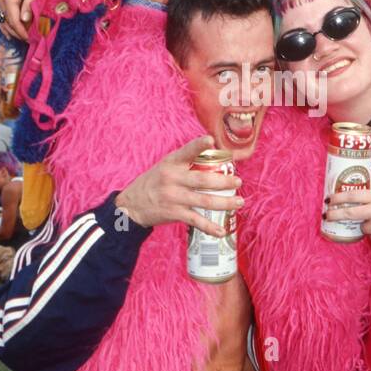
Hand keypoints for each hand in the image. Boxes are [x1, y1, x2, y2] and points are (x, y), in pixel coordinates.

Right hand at [0, 0, 45, 41]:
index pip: (13, 21)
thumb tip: (24, 21)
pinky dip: (7, 24)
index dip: (22, 32)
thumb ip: (29, 5)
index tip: (31, 40)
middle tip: (30, 41)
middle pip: (7, 22)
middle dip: (18, 33)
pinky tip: (13, 32)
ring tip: (24, 38)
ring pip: (3, 20)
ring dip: (12, 30)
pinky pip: (3, 15)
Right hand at [114, 135, 243, 235]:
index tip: (211, 139)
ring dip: (225, 203)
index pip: (187, 151)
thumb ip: (184, 162)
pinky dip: (210, 227)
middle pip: (203, 180)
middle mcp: (173, 178)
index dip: (199, 145)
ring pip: (204, 200)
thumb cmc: (153, 183)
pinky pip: (196, 221)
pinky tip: (221, 231)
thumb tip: (212, 156)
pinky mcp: (173, 213)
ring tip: (239, 202)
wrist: (131, 205)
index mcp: (171, 163)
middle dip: (224, 181)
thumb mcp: (164, 166)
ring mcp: (174, 197)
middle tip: (238, 182)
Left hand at [324, 186, 370, 236]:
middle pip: (350, 213)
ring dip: (363, 226)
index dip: (339, 197)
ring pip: (361, 226)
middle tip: (327, 215)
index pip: (353, 195)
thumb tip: (348, 197)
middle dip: (336, 214)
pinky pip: (370, 234)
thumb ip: (369, 198)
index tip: (328, 199)